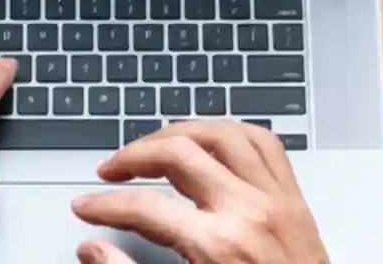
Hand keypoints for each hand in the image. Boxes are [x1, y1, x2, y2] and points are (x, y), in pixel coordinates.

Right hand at [71, 121, 328, 263]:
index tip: (86, 207)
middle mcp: (248, 212)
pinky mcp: (295, 201)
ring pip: (221, 134)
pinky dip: (232, 133)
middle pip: (177, 154)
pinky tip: (210, 141)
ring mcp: (276, 201)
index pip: (144, 207)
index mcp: (218, 247)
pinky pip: (264, 143)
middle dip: (133, 156)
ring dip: (180, 132)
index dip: (104, 205)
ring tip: (154, 145)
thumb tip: (93, 251)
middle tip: (111, 170)